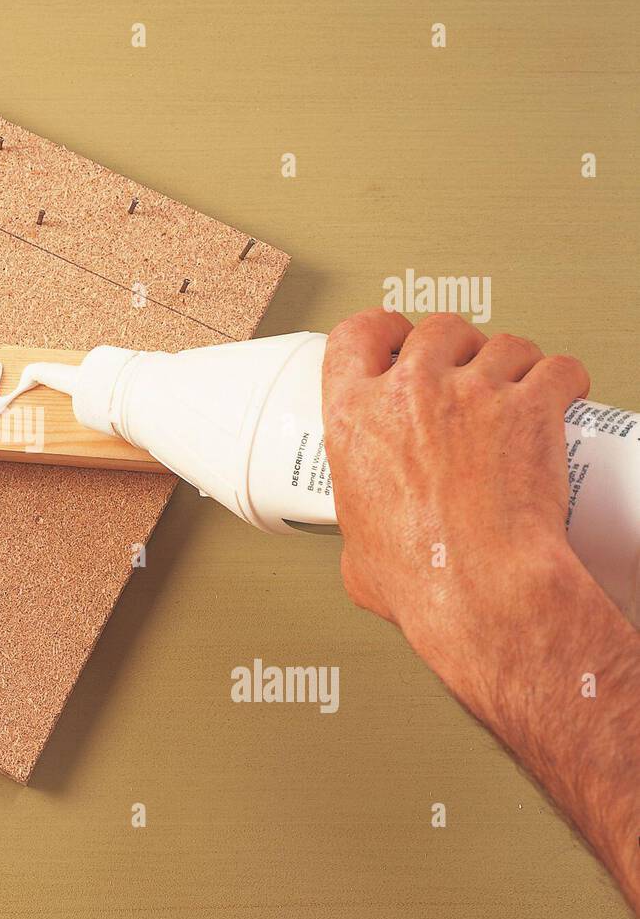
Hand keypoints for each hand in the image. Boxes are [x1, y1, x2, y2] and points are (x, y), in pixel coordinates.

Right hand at [321, 310, 592, 715]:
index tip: (392, 336)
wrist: (480, 590)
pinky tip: (563, 394)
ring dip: (512, 362)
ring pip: (502, 343)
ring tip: (519, 389)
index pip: (354, 337)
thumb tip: (369, 547)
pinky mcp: (531, 406)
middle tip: (464, 371)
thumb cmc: (421, 576)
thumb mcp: (356, 551)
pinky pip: (558, 368)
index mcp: (355, 418)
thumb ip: (359, 529)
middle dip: (455, 345)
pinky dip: (565, 379)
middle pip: (436, 329)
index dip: (379, 330)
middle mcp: (410, 392)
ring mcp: (473, 393)